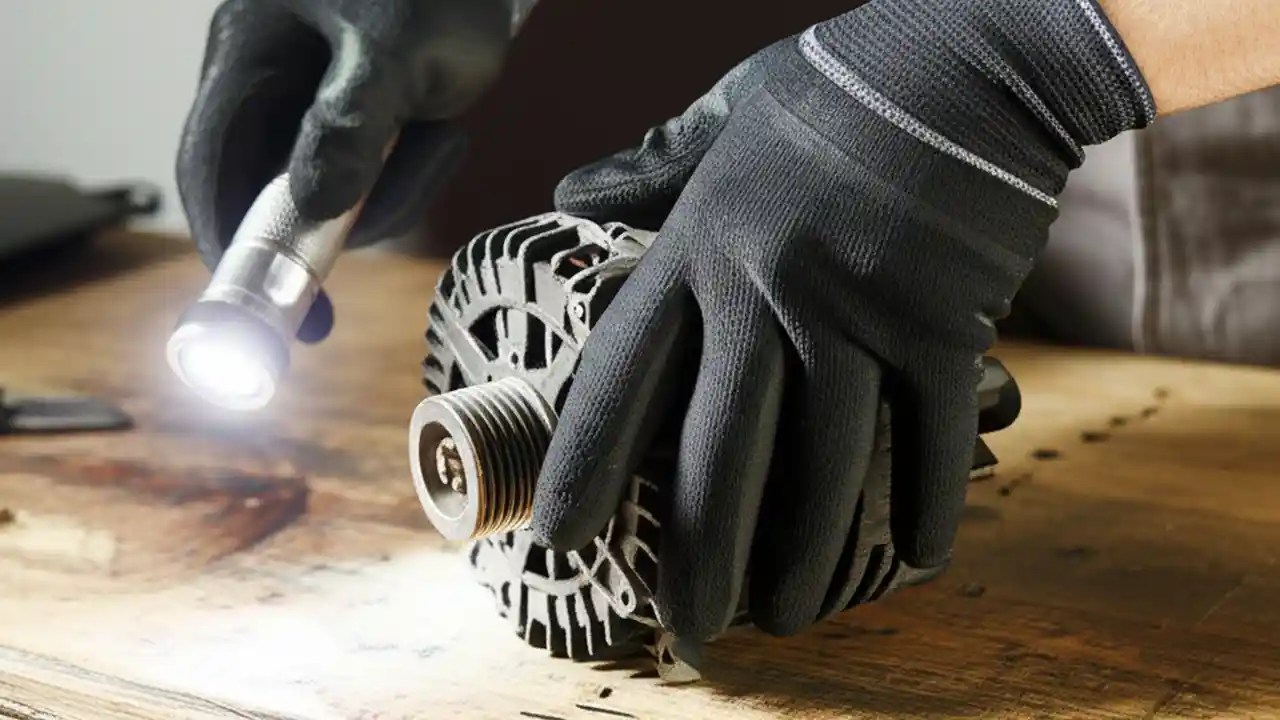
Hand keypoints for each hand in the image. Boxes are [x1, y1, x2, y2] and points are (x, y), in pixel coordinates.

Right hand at [177, 0, 512, 339]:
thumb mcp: (395, 52)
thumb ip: (352, 123)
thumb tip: (315, 201)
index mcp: (250, 54)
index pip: (207, 164)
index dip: (223, 242)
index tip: (253, 310)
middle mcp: (270, 82)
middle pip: (269, 189)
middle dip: (330, 224)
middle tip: (372, 240)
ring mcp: (314, 104)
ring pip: (330, 193)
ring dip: (390, 190)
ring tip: (436, 134)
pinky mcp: (359, 121)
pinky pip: (371, 179)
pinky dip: (410, 174)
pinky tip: (440, 130)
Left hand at [533, 0, 1153, 639]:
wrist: (974, 60)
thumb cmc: (845, 86)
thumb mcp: (729, 114)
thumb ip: (649, 169)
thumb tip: (570, 196)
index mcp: (699, 246)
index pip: (621, 378)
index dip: (583, 469)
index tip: (558, 537)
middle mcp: (765, 291)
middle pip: (717, 455)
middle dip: (698, 559)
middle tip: (688, 630)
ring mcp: (859, 313)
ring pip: (824, 470)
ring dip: (804, 559)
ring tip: (784, 616)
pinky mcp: (945, 327)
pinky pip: (934, 440)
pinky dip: (927, 505)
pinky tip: (914, 557)